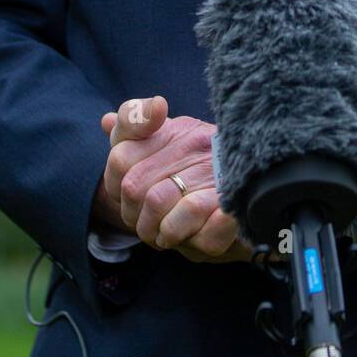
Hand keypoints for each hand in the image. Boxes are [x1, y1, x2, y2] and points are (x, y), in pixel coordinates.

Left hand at [96, 97, 257, 264]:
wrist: (252, 211)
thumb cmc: (201, 185)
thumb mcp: (165, 156)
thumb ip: (133, 134)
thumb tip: (104, 121)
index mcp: (180, 131)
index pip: (120, 156)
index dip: (116, 186)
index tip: (131, 195)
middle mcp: (200, 145)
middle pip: (133, 186)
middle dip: (135, 216)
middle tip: (150, 222)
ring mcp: (219, 174)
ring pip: (157, 202)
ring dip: (158, 230)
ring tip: (169, 232)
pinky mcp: (233, 207)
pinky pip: (190, 220)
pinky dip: (185, 235)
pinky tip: (192, 235)